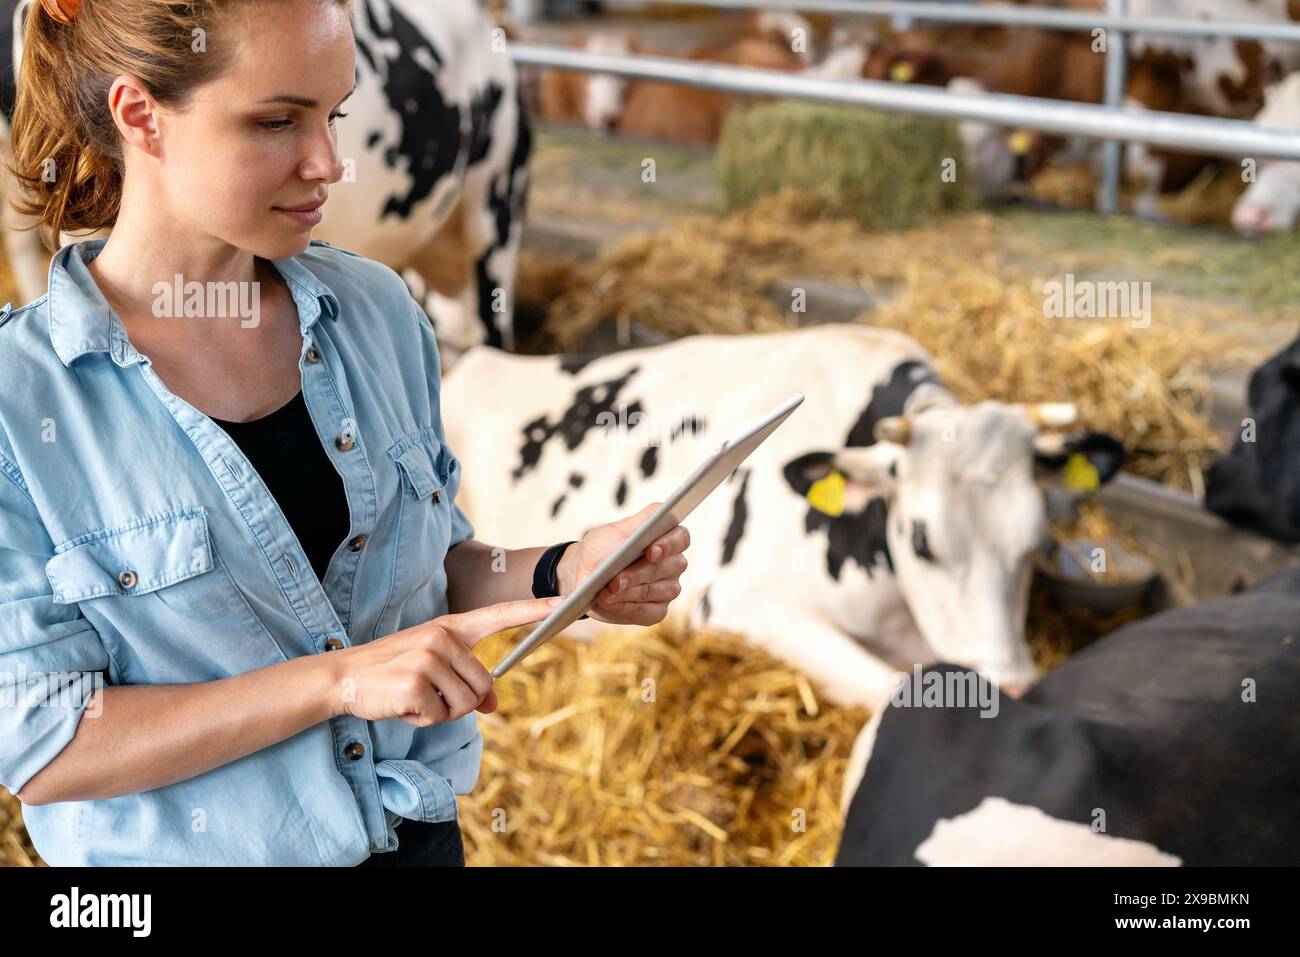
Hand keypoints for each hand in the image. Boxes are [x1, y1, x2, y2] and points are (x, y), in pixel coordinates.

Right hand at [328, 596, 562, 725]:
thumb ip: (465, 679)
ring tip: (415, 698)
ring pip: (465, 706)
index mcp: (450, 627)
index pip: (499, 615)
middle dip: (460, 702)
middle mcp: (442, 637)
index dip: (533, 611)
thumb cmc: (393, 671)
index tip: (563, 604)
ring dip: (442, 713)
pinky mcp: (415, 685)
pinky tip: (403, 705)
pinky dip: (422, 720)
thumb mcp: (433, 668)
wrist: (343, 678)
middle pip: (483, 686)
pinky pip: (439, 717)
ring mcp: (428, 659)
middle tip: (429, 695)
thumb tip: (493, 704)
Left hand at [555, 501, 690, 625]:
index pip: (681, 538)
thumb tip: (660, 514)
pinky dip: (627, 608)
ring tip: (606, 593)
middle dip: (638, 574)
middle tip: (615, 580)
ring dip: (628, 593)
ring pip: (656, 592)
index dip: (669, 544)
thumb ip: (638, 522)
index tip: (651, 550)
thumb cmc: (600, 548)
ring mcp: (667, 589)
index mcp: (667, 539)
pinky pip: (648, 612)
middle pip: (667, 568)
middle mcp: (673, 564)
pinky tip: (611, 604)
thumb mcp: (614, 530)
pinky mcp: (657, 611)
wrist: (582, 575)